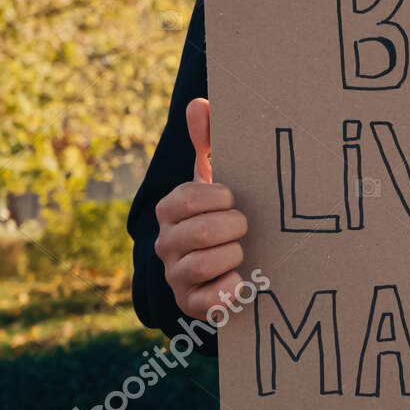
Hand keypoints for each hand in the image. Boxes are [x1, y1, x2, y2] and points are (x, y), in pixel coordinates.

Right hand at [154, 98, 247, 322]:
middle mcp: (165, 244)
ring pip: (203, 264)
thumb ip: (208, 142)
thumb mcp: (218, 180)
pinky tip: (241, 280)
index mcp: (169, 211)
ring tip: (242, 251)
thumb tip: (198, 104)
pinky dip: (231, 289)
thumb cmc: (224, 216)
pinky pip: (210, 300)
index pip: (187, 198)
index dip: (219, 197)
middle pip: (199, 231)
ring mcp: (175, 277)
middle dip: (232, 227)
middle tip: (244, 227)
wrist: (233, 268)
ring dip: (234, 255)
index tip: (234, 198)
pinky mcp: (192, 306)